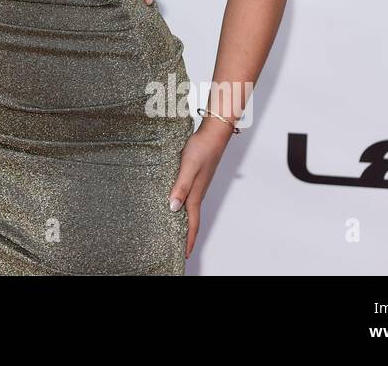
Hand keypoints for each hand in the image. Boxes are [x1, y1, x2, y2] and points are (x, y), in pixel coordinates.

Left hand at [169, 118, 232, 259]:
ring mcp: (197, 185)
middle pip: (192, 220)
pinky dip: (182, 206)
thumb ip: (181, 186)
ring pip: (190, 209)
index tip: (184, 254)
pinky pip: (188, 197)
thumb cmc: (201, 148)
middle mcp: (198, 192)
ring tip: (174, 231)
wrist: (213, 134)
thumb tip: (173, 207)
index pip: (192, 223)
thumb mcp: (188, 167)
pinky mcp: (195, 177)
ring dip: (184, 222)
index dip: (188, 239)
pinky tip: (175, 204)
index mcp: (196, 194)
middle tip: (178, 248)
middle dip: (186, 235)